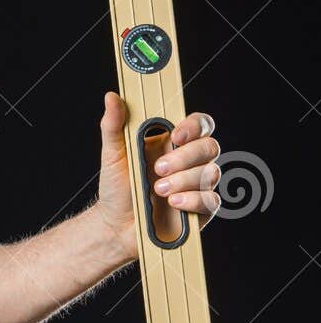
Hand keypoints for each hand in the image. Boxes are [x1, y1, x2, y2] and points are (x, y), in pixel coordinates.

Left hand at [96, 92, 221, 260]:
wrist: (116, 225)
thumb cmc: (117, 188)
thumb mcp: (112, 154)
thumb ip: (114, 125)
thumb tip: (112, 97)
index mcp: (173, 142)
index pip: (199, 124)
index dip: (194, 126)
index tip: (176, 135)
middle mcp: (190, 161)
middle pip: (209, 147)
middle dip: (185, 157)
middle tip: (159, 168)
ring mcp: (198, 184)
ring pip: (210, 173)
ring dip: (184, 180)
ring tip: (158, 190)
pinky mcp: (202, 208)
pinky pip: (211, 200)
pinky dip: (192, 200)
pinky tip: (174, 203)